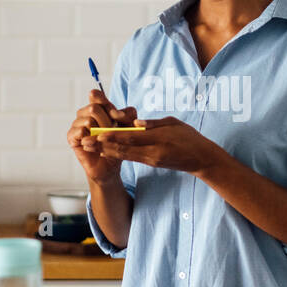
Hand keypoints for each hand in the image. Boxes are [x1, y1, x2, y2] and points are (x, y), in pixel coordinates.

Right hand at [68, 89, 139, 183]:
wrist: (110, 165)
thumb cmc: (118, 144)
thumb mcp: (129, 127)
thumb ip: (127, 115)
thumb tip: (116, 113)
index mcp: (97, 108)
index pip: (95, 95)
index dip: (102, 99)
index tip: (113, 113)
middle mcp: (85, 114)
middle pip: (93, 107)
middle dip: (106, 121)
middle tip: (111, 132)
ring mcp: (76, 124)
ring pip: (88, 120)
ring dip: (100, 131)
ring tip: (103, 140)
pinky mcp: (71, 137)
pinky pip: (80, 131)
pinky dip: (90, 139)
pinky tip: (94, 144)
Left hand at [89, 116, 222, 175]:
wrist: (201, 159)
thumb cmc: (189, 137)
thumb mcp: (174, 123)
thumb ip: (154, 123)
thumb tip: (136, 123)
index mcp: (159, 140)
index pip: (133, 138)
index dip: (114, 135)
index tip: (98, 133)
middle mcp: (153, 153)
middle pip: (124, 148)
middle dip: (103, 145)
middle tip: (85, 142)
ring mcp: (151, 160)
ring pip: (125, 155)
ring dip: (105, 151)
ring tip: (90, 147)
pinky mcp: (151, 163)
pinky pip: (131, 158)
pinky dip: (117, 154)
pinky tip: (105, 152)